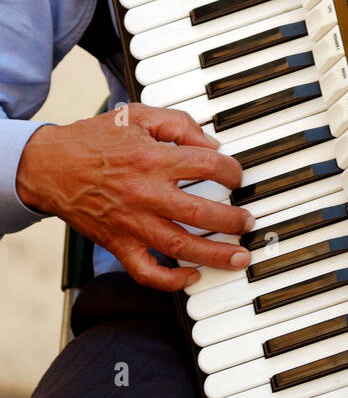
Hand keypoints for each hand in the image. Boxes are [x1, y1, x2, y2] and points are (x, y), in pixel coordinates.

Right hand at [16, 103, 252, 290]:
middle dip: (233, 220)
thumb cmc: (94, 139)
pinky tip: (192, 277)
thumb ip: (178, 124)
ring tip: (239, 258)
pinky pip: (145, 272)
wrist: (49, 166)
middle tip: (248, 222)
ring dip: (215, 255)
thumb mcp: (138, 115)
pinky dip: (170, 281)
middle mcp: (144, 194)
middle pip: (200, 213)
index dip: (231, 170)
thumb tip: (211, 144)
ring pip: (180, 247)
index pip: (206, 166)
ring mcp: (131, 223)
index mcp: (152, 159)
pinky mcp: (117, 244)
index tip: (237, 175)